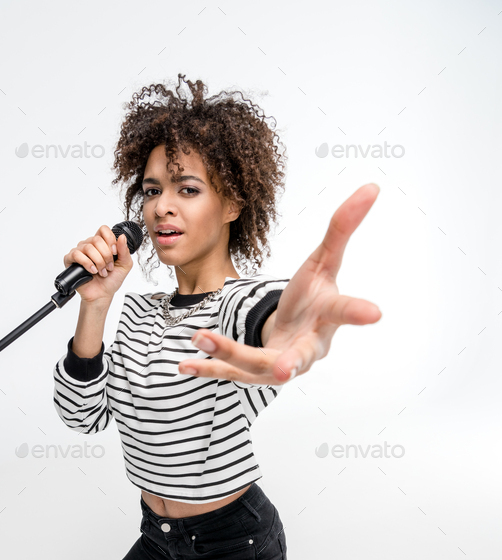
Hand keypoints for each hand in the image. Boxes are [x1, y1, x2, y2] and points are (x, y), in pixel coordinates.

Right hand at [63, 226, 132, 306]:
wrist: (102, 295)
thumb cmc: (111, 280)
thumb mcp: (124, 265)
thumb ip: (125, 251)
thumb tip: (122, 237)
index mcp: (102, 244)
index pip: (103, 230)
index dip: (110, 240)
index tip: (114, 253)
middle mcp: (90, 245)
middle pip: (96, 239)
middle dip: (106, 256)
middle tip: (108, 267)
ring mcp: (80, 252)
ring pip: (88, 247)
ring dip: (98, 262)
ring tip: (101, 271)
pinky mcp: (71, 260)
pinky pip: (76, 254)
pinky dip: (87, 263)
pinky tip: (92, 271)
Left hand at [178, 183, 381, 384]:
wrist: (299, 337)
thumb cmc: (314, 299)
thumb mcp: (324, 261)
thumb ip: (342, 228)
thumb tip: (370, 187)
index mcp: (328, 318)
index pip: (343, 311)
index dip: (357, 312)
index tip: (375, 313)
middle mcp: (307, 349)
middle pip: (297, 356)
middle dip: (289, 363)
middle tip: (284, 369)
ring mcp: (280, 365)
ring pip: (255, 366)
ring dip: (229, 353)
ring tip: (201, 338)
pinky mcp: (254, 372)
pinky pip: (229, 372)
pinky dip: (207, 368)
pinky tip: (184, 365)